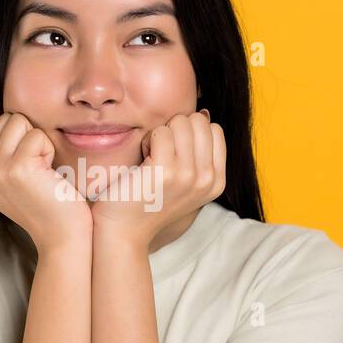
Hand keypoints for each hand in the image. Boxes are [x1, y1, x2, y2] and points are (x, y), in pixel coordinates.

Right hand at [0, 103, 91, 253]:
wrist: (62, 235)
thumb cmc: (47, 202)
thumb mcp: (13, 176)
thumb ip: (0, 148)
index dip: (17, 137)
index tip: (28, 168)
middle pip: (4, 120)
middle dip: (27, 137)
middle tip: (38, 171)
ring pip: (18, 122)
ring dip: (38, 142)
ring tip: (43, 170)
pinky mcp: (17, 168)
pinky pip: (36, 134)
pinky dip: (49, 150)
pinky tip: (50, 174)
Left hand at [88, 109, 224, 248]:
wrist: (125, 230)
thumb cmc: (149, 200)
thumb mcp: (187, 182)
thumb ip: (199, 153)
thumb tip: (204, 113)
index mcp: (217, 182)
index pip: (214, 130)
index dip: (190, 132)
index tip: (175, 153)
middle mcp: (207, 180)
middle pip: (199, 122)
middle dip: (176, 128)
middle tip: (161, 153)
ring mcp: (188, 176)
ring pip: (181, 122)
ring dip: (161, 133)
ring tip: (152, 156)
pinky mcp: (165, 171)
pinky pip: (160, 132)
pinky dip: (148, 139)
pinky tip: (143, 159)